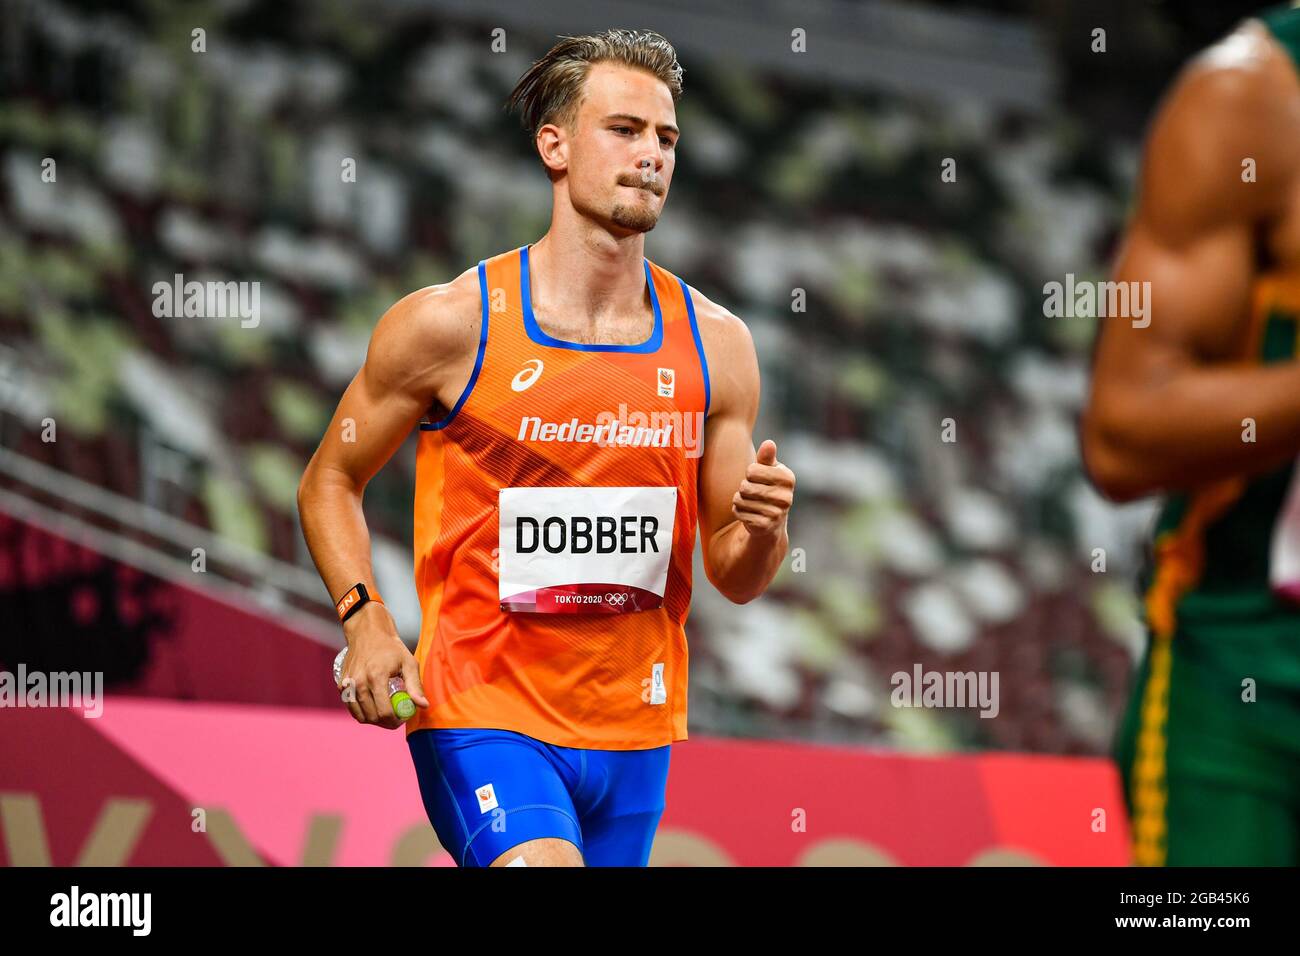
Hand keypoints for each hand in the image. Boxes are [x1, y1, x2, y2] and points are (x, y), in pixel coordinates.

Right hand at [337, 604, 429, 728]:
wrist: (368, 633)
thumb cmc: (391, 648)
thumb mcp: (408, 662)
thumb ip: (415, 685)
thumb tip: (423, 706)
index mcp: (376, 677)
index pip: (384, 712)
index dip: (395, 721)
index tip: (402, 719)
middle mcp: (358, 682)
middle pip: (372, 716)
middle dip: (385, 723)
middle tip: (395, 719)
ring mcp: (347, 684)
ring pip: (359, 716)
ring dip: (373, 720)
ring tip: (385, 714)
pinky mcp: (341, 685)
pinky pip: (351, 707)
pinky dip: (361, 712)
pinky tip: (373, 707)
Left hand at [731, 439, 794, 540]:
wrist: (771, 519)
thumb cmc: (768, 487)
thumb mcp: (768, 470)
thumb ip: (767, 457)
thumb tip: (769, 443)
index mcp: (788, 478)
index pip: (752, 470)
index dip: (750, 473)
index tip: (758, 478)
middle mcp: (786, 497)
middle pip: (745, 486)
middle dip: (743, 488)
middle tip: (753, 492)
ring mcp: (776, 513)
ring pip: (740, 500)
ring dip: (739, 500)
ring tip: (751, 502)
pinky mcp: (764, 526)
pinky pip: (738, 512)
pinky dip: (738, 511)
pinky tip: (749, 513)